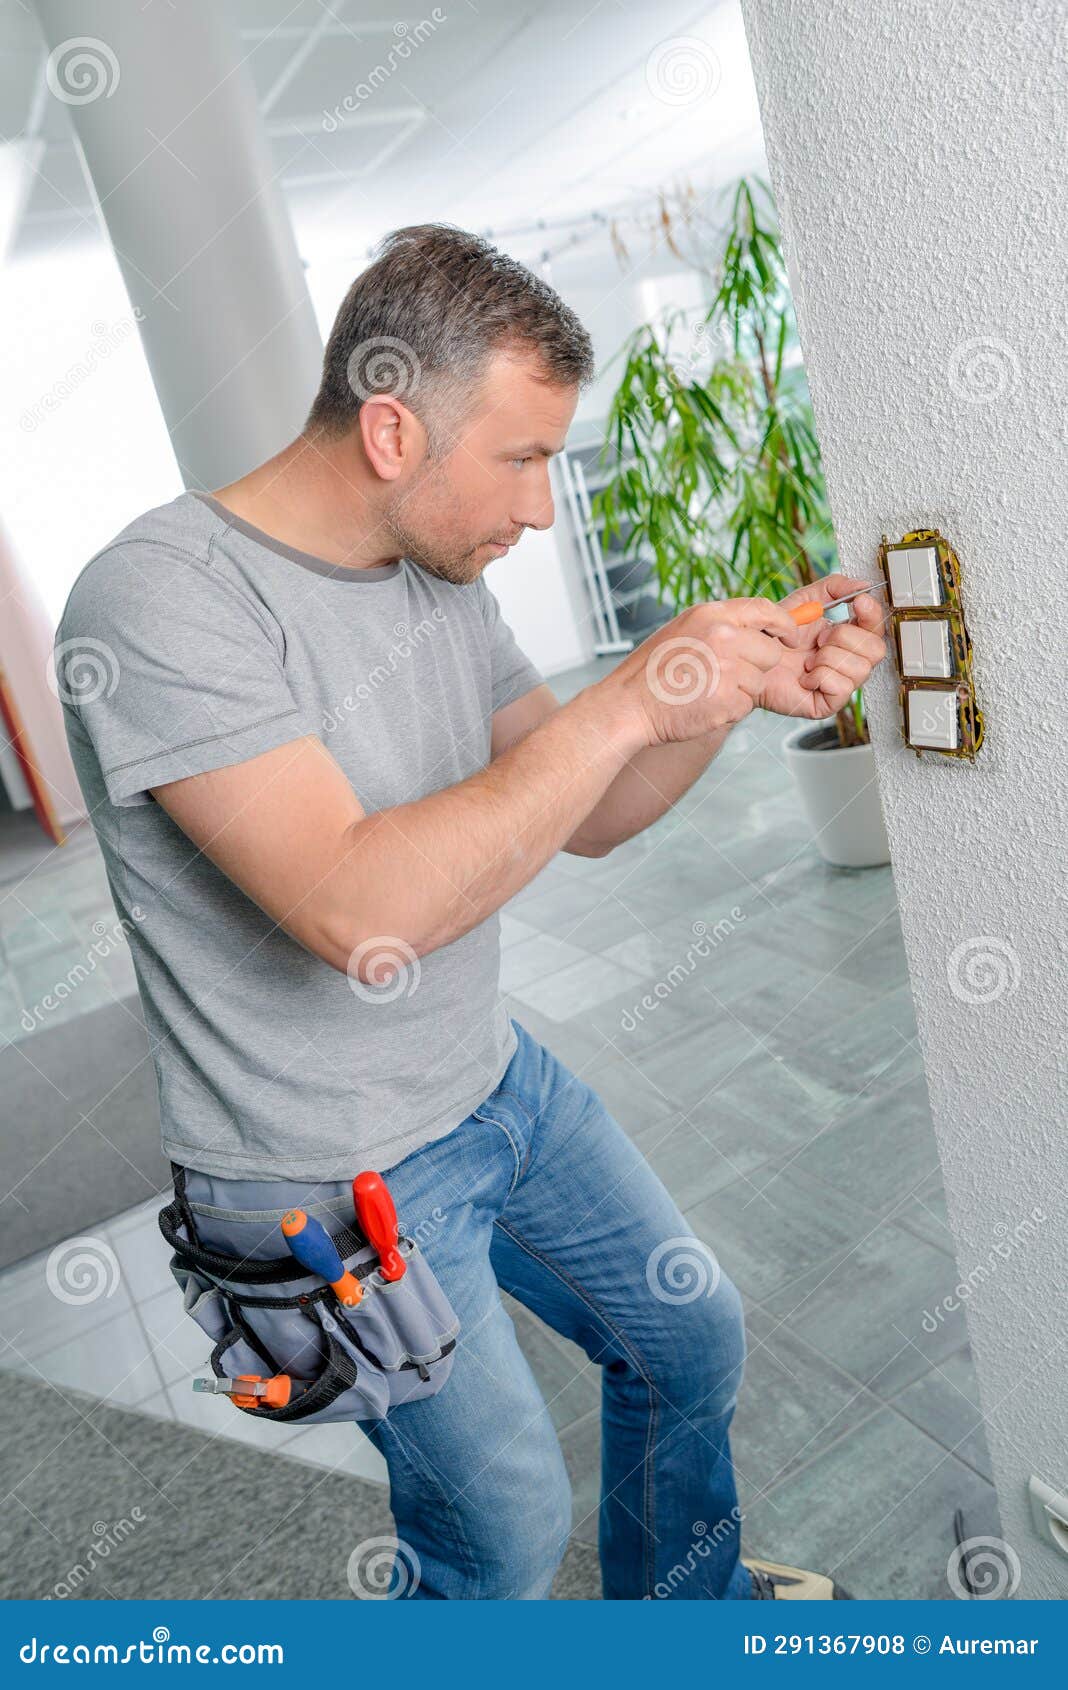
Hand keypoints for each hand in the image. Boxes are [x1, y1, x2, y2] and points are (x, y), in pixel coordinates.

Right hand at [609, 598, 801, 747]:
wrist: (629, 704)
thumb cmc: (653, 670)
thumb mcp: (685, 628)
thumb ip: (721, 624)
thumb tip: (759, 627)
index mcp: (712, 615)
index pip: (766, 609)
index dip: (784, 624)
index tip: (789, 635)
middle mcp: (723, 637)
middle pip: (770, 652)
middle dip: (757, 666)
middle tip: (726, 674)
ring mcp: (727, 670)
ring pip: (759, 682)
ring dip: (741, 690)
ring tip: (707, 689)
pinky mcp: (727, 701)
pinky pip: (746, 705)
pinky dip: (730, 709)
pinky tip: (704, 704)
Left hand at [756, 574, 886, 719]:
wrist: (751, 658)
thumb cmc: (775, 636)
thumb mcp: (805, 601)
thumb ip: (834, 587)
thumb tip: (864, 586)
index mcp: (848, 637)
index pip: (876, 627)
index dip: (872, 614)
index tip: (858, 601)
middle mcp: (849, 661)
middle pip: (876, 649)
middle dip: (844, 637)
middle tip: (818, 639)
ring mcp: (841, 684)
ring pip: (861, 668)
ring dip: (828, 657)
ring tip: (807, 659)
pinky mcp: (828, 704)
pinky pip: (842, 687)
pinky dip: (820, 677)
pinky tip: (805, 677)